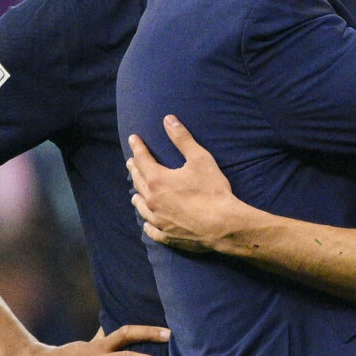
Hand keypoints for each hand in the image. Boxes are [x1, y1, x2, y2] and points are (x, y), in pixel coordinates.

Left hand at [128, 118, 245, 252]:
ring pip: (142, 206)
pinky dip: (147, 223)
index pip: (142, 159)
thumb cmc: (213, 192)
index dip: (138, 147)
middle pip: (138, 182)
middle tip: (131, 162)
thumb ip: (182, 139)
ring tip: (136, 194)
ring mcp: (158, 220)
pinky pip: (151, 229)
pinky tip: (147, 222)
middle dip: (135, 169)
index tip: (133, 139)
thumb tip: (168, 119)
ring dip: (138, 197)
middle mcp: (152, 200)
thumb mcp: (200, 160)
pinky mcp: (166, 235)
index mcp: (157, 180)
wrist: (223, 226)